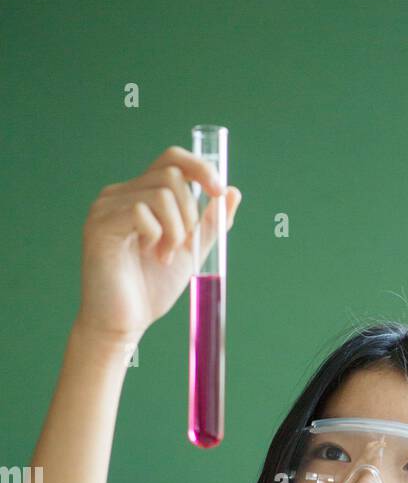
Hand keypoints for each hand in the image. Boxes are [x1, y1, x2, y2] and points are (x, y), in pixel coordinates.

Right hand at [77, 143, 241, 344]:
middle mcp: (120, 194)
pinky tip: (152, 256)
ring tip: (165, 256)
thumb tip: (232, 192)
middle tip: (181, 246)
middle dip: (190, 212)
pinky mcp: (100, 225)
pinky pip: (142, 211)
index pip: (171, 159)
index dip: (200, 167)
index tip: (219, 190)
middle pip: (171, 174)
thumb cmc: (151, 289)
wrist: (124, 323)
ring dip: (176, 229)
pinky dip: (158, 235)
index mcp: (140, 195)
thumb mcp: (190, 251)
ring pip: (161, 193)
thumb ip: (209, 224)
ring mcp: (106, 207)